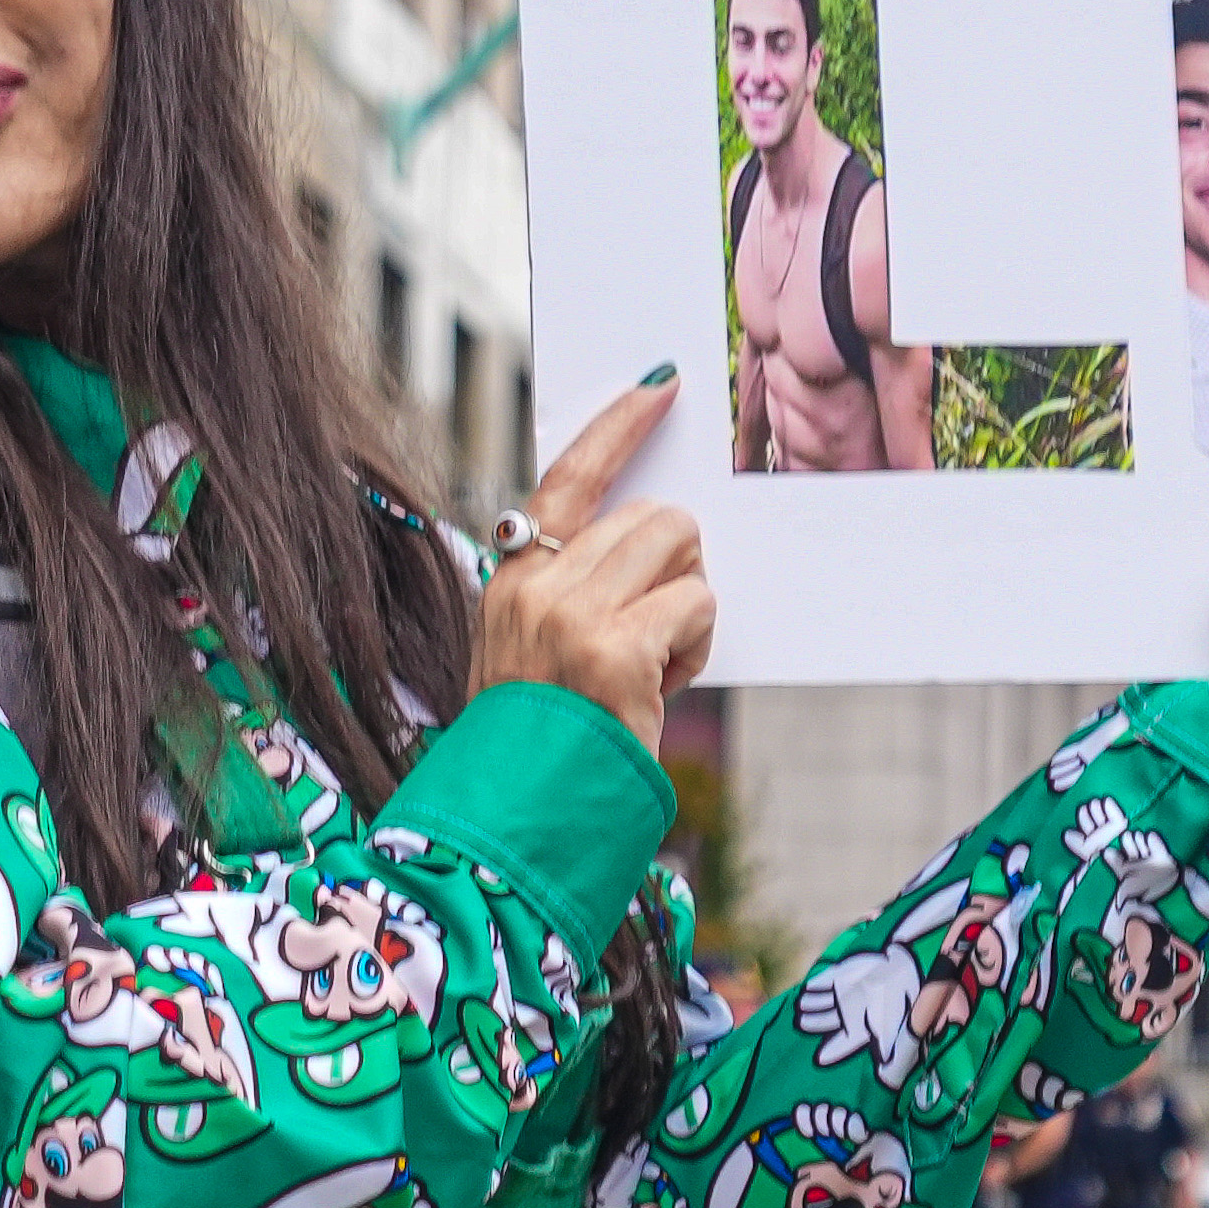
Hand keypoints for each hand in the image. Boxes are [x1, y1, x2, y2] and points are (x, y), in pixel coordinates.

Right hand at [476, 372, 714, 754]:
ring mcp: (572, 616)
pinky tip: (662, 688)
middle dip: (676, 567)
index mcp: (512, 577)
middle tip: (653, 631)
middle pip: (653, 516)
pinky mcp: (616, 651)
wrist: (520, 818)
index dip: (619, 427)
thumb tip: (652, 531)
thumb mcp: (529, 647)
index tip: (659, 389)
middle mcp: (536, 585)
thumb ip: (570, 586)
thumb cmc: (541, 739)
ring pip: (680, 550)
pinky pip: (696, 605)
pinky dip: (695, 648)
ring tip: (652, 663)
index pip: (570, 476)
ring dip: (687, 605)